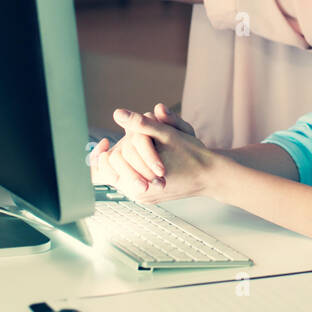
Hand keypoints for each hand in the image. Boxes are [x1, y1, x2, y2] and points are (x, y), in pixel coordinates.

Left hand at [93, 104, 214, 202]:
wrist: (212, 175)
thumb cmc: (193, 155)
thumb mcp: (167, 134)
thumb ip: (141, 123)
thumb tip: (118, 113)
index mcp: (140, 184)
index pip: (106, 169)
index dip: (99, 153)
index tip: (104, 140)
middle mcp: (140, 195)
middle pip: (110, 175)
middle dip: (112, 155)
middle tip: (110, 142)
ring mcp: (145, 198)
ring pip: (120, 179)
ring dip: (122, 163)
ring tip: (127, 147)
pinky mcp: (151, 197)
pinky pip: (131, 183)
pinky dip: (131, 169)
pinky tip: (139, 157)